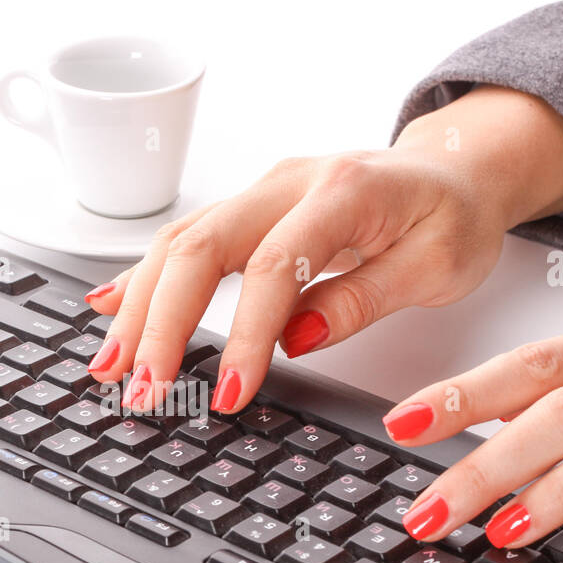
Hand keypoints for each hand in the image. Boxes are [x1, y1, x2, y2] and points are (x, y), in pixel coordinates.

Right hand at [83, 85, 562, 413]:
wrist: (455, 168)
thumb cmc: (452, 216)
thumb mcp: (437, 265)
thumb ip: (363, 298)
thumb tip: (295, 339)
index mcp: (342, 192)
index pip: (274, 266)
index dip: (246, 335)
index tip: (228, 393)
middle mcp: (288, 183)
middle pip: (202, 247)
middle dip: (162, 322)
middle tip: (144, 388)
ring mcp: (261, 192)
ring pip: (180, 242)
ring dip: (139, 305)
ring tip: (112, 366)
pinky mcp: (248, 209)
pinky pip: (185, 239)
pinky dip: (144, 276)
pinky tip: (107, 306)